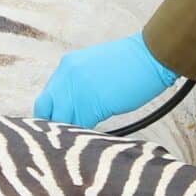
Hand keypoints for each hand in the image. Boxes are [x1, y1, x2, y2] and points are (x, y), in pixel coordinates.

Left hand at [35, 33, 178, 128]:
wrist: (151, 55)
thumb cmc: (131, 65)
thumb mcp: (94, 70)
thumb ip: (78, 87)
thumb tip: (73, 112)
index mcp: (66, 66)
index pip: (46, 98)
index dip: (53, 115)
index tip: (61, 127)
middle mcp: (65, 76)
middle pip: (45, 112)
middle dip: (55, 126)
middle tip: (68, 137)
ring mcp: (76, 90)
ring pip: (61, 122)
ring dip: (71, 133)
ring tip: (83, 140)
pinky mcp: (90, 104)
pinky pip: (80, 127)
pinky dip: (86, 135)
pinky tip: (95, 138)